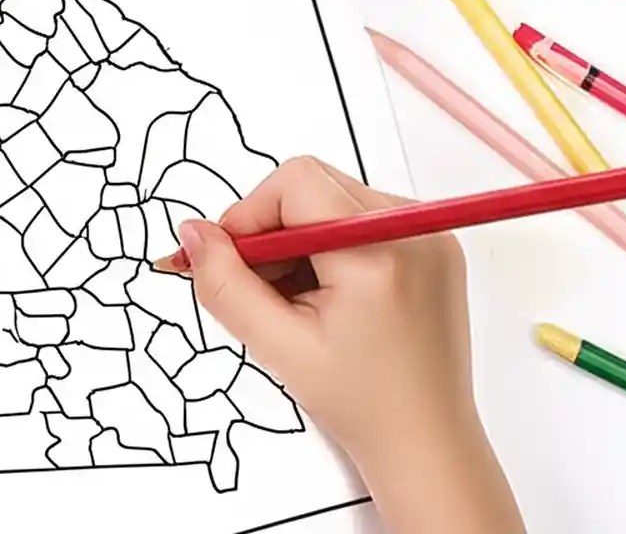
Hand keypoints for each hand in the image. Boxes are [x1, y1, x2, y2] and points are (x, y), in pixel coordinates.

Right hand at [176, 157, 522, 533]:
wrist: (426, 442)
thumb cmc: (362, 405)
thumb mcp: (278, 346)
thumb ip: (225, 284)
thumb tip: (194, 233)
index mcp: (378, 251)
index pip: (294, 183)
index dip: (247, 215)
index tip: (226, 261)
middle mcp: (414, 229)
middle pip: (312, 187)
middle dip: (271, 233)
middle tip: (259, 291)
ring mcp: (429, 235)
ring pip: (331, 202)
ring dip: (297, 243)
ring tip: (297, 304)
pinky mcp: (431, 246)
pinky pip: (359, 220)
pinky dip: (327, 250)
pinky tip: (325, 299)